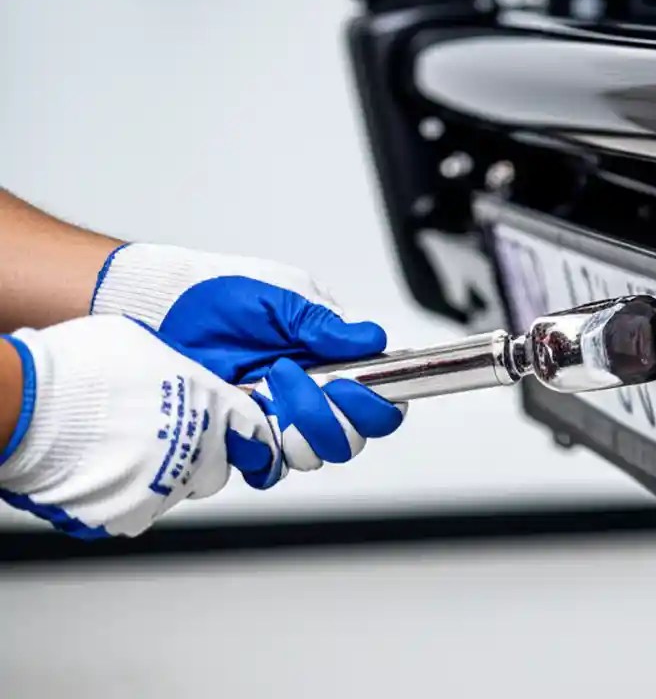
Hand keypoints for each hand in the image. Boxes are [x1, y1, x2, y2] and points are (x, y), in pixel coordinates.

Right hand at [0, 316, 278, 537]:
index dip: (248, 435)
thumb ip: (182, 370)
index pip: (255, 433)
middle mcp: (197, 454)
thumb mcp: (147, 345)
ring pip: (175, 489)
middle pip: (217, 467)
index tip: (246, 441)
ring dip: (157, 473)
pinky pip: (136, 509)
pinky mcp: (129, 516)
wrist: (26, 406)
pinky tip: (98, 467)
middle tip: (160, 436)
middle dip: (199, 455)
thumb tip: (187, 376)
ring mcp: (164, 489)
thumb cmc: (81, 368)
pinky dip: (123, 494)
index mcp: (211, 409)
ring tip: (115, 445)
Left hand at [89, 243, 404, 487]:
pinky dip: (261, 450)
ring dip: (296, 423)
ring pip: (313, 455)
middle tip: (297, 376)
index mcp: (335, 367)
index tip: (350, 384)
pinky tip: (245, 412)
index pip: (380, 405)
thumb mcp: (281, 301)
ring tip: (267, 383)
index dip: (375, 406)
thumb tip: (373, 339)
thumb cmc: (221, 299)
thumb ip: (326, 326)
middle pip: (351, 440)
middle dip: (329, 414)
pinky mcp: (243, 439)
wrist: (163, 312)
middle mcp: (313, 401)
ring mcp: (279, 423)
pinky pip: (267, 467)